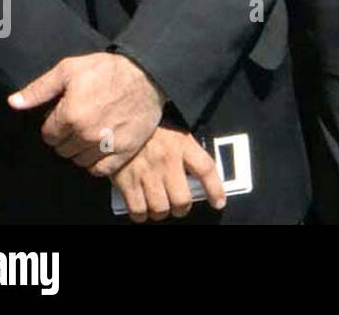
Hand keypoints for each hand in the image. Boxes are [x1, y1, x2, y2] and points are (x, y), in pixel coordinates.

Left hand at [8, 52, 163, 174]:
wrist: (148, 73)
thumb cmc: (108, 69)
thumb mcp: (70, 69)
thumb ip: (39, 88)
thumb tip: (13, 103)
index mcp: (70, 115)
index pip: (48, 135)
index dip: (55, 124)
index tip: (67, 113)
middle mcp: (87, 134)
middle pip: (62, 150)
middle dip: (67, 137)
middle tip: (81, 120)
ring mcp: (107, 145)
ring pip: (79, 160)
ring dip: (81, 149)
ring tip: (92, 131)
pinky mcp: (125, 150)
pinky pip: (100, 170)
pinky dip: (97, 162)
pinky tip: (100, 147)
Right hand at [111, 126, 226, 222]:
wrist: (120, 124)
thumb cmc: (151, 132)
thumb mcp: (176, 135)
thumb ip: (189, 154)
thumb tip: (200, 180)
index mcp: (182, 144)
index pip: (205, 168)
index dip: (215, 189)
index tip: (219, 202)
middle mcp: (166, 160)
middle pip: (182, 199)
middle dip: (182, 208)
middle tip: (179, 206)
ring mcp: (145, 173)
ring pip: (160, 209)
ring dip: (162, 212)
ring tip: (160, 206)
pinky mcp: (126, 183)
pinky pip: (138, 211)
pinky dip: (142, 215)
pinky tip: (143, 207)